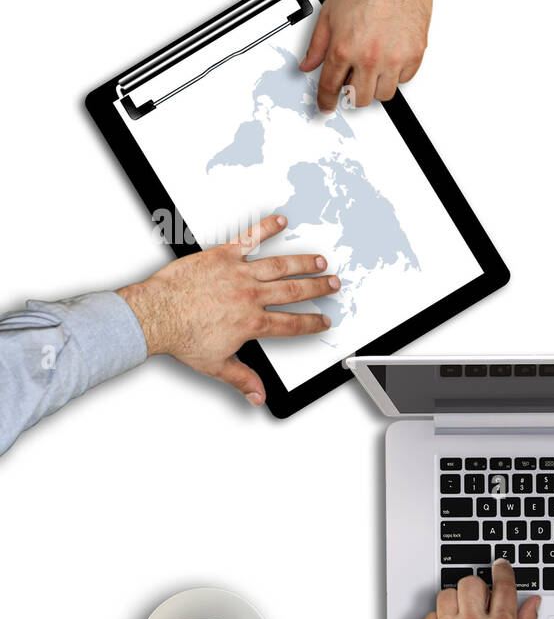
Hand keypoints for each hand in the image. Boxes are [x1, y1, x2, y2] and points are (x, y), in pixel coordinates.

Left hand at [117, 214, 334, 405]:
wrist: (156, 315)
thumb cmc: (180, 336)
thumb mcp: (215, 365)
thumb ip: (242, 379)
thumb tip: (258, 396)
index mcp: (252, 323)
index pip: (292, 324)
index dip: (312, 324)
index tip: (323, 321)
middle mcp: (251, 297)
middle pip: (294, 292)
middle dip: (318, 289)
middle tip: (333, 285)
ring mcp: (238, 274)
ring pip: (280, 266)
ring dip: (303, 263)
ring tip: (318, 261)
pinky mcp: (223, 256)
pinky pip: (249, 239)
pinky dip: (266, 229)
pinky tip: (280, 222)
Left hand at [300, 0, 442, 112]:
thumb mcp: (330, 13)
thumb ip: (317, 44)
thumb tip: (308, 65)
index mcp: (344, 48)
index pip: (330, 87)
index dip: (325, 101)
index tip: (326, 106)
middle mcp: (369, 57)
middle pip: (359, 99)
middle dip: (353, 94)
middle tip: (353, 82)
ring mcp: (394, 60)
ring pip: (384, 94)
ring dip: (376, 86)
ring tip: (374, 66)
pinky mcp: (414, 57)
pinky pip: (404, 80)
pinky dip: (396, 73)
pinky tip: (390, 55)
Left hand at [419, 559, 540, 618]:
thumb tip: (532, 603)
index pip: (503, 586)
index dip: (502, 570)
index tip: (500, 565)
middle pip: (471, 582)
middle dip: (477, 588)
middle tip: (480, 600)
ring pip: (447, 594)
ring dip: (456, 602)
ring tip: (463, 618)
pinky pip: (430, 615)